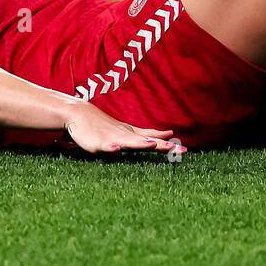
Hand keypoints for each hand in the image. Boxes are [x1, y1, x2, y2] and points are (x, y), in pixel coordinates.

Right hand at [64, 103, 183, 155]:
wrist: (80, 115)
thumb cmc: (108, 126)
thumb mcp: (131, 131)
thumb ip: (149, 134)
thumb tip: (170, 134)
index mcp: (134, 136)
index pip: (154, 141)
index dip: (168, 145)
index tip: (185, 150)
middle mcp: (126, 137)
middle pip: (145, 142)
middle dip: (159, 145)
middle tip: (173, 148)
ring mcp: (112, 139)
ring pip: (127, 142)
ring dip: (138, 143)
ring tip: (150, 145)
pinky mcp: (97, 143)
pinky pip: (104, 146)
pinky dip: (110, 147)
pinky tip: (115, 149)